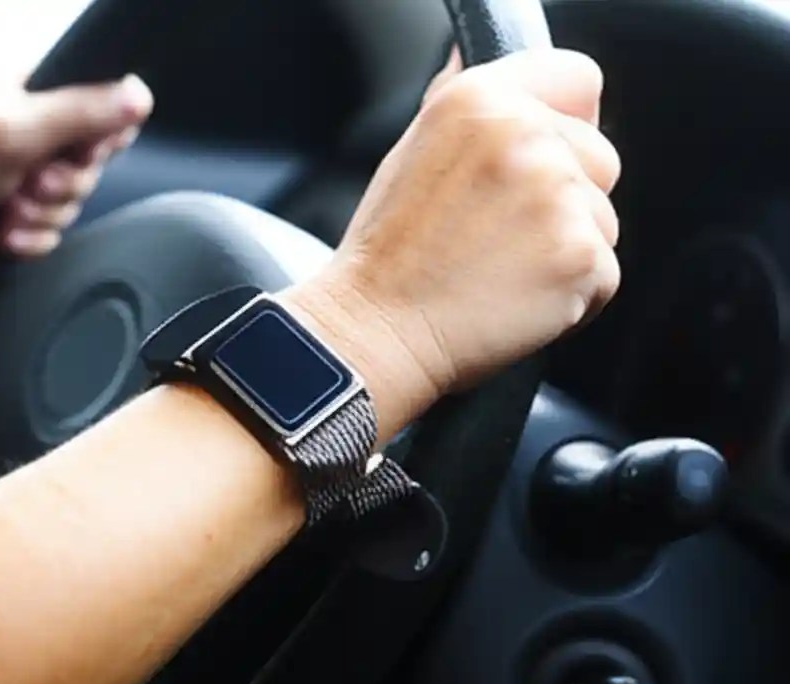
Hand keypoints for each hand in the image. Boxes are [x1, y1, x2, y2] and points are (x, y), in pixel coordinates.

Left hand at [0, 74, 154, 267]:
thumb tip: (137, 95)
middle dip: (62, 185)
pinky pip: (47, 231)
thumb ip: (81, 114)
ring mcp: (11, 175)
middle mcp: (19, 128)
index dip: (99, 137)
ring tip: (4, 213)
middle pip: (89, 161)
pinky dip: (29, 239)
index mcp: (20, 90)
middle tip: (29, 185)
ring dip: (42, 216)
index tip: (77, 152)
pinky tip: (1, 236)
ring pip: (69, 202)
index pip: (97, 105)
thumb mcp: (10, 132)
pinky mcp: (2, 215)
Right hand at [287, 49, 620, 436]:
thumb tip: (476, 56)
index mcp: (477, 100)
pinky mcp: (581, 255)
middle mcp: (522, 135)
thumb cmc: (387, 254)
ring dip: (565, 251)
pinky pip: (604, 274)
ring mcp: (557, 194)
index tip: (547, 153)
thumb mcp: (412, 152)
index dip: (568, 119)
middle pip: (600, 156)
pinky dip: (570, 298)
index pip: (577, 77)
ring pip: (603, 220)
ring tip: (498, 271)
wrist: (375, 331)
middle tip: (497, 234)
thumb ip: (467, 107)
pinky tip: (513, 300)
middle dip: (566, 197)